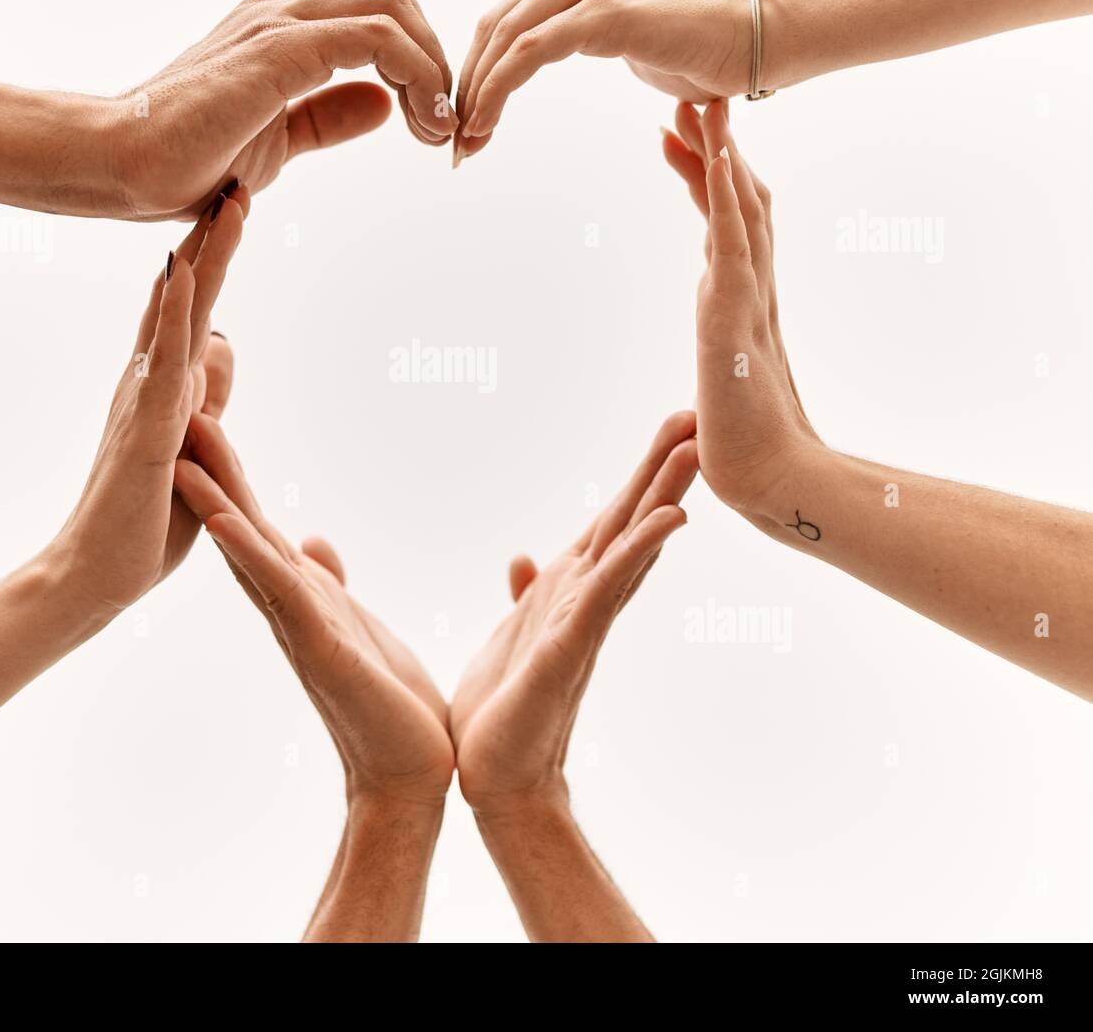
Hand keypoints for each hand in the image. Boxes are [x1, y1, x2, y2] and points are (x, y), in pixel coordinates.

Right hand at [45, 186, 246, 619]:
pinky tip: (185, 274)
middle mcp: (147, 380)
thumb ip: (205, 394)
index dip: (215, 260)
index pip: (193, 311)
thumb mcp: (193, 443)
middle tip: (238, 179)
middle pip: (184, 297)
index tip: (238, 208)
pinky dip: (176, 315)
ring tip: (227, 202)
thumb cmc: (146, 516)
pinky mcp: (146, 431)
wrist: (96, 576)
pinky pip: (163, 364)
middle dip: (212, 239)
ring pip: (178, 316)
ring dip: (203, 257)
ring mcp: (143, 401)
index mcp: (162, 386)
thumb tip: (224, 344)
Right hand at [111, 0, 457, 219]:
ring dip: (434, 69)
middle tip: (444, 124)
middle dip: (438, 61)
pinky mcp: (279, 49)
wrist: (122, 165)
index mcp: (283, 29)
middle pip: (396, 3)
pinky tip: (421, 121)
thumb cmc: (184, 159)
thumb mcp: (277, 141)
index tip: (434, 124)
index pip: (378, 19)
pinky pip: (373, 39)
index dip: (422, 65)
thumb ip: (327, 117)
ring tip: (437, 128)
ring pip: (393, 12)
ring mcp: (280, 24)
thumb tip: (385, 104)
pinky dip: (416, 74)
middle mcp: (284, 13)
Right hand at [173, 415, 453, 810]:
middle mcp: (287, 606)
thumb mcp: (355, 623)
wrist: (409, 768)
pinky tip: (226, 518)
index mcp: (299, 596)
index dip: (229, 475)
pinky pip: (279, 589)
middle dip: (212, 473)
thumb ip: (327, 583)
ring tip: (183, 457)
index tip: (203, 422)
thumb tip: (312, 544)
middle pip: (239, 527)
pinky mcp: (318, 646)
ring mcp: (297, 626)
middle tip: (179, 414)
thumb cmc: (386, 700)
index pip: (255, 525)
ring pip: (247, 552)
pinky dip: (250, 552)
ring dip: (215, 503)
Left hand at [449, 413, 698, 817]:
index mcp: (571, 591)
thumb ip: (528, 594)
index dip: (642, 477)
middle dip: (662, 467)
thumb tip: (524, 560)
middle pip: (632, 520)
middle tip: (698, 415)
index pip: (614, 522)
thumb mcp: (512, 635)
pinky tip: (669, 519)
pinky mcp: (571, 645)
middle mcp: (588, 598)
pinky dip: (638, 551)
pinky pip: (610, 588)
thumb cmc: (506, 710)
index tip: (672, 432)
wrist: (496, 777)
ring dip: (661, 494)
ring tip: (694, 448)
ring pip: (631, 544)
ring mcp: (585, 620)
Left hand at [454, 0, 748, 162]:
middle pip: (496, 24)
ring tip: (466, 141)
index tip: (464, 119)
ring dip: (478, 94)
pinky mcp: (608, 10)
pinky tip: (485, 124)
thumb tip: (535, 56)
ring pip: (507, 36)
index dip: (476, 69)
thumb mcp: (623, 34)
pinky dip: (499, 90)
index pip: (507, 14)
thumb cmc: (699, 48)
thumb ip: (577, 34)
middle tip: (453, 139)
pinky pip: (532, 50)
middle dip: (468, 86)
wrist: (761, 40)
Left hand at [660, 99, 820, 521]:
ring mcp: (749, 297)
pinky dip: (722, 195)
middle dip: (714, 146)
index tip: (685, 136)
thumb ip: (723, 345)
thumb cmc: (745, 440)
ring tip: (700, 101)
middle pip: (737, 200)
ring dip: (718, 152)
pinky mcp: (738, 315)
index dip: (710, 175)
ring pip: (738, 208)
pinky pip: (732, 242)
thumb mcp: (726, 376)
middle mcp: (754, 289)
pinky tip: (714, 155)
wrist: (768, 478)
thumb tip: (711, 330)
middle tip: (691, 93)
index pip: (730, 223)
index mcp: (747, 300)